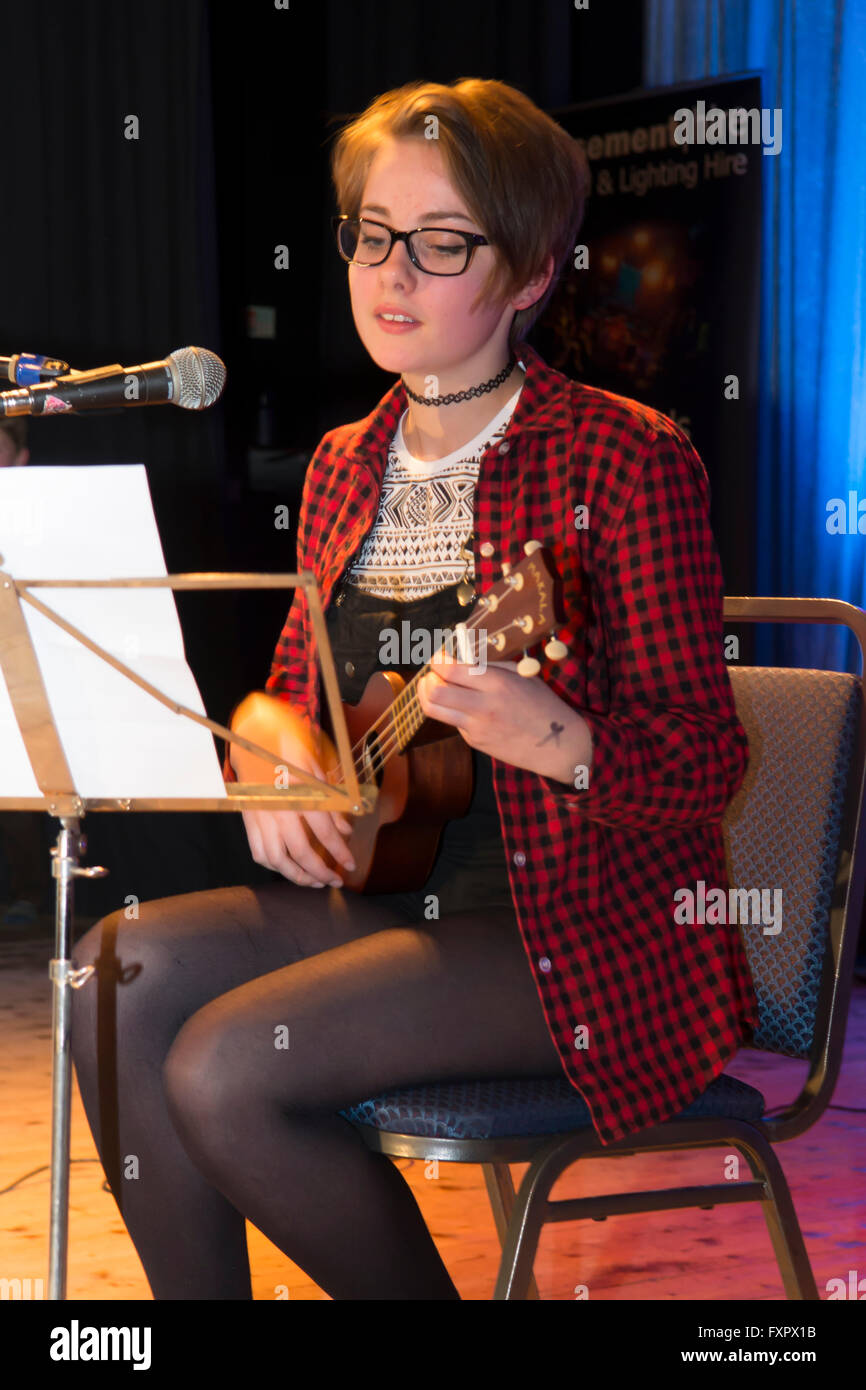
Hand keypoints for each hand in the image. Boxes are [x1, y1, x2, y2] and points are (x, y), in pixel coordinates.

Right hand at [230, 693, 354, 886]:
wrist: (255, 745)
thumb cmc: (289, 755)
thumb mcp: (318, 773)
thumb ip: (332, 804)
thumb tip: (345, 832)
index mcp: (300, 794)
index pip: (324, 832)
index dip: (339, 852)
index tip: (349, 865)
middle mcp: (279, 808)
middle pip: (301, 852)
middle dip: (320, 872)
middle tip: (334, 880)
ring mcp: (261, 816)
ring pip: (277, 859)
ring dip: (297, 876)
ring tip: (314, 881)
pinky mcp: (249, 821)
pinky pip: (259, 853)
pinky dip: (274, 866)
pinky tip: (289, 868)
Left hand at [416, 652, 592, 783]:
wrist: (557, 745)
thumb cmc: (542, 705)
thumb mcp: (522, 676)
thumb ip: (491, 667)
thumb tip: (460, 658)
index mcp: (498, 684)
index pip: (452, 670)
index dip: (438, 661)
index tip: (439, 657)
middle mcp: (484, 706)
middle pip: (435, 691)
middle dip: (427, 679)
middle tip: (433, 674)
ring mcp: (477, 727)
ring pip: (434, 710)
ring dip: (427, 695)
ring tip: (433, 687)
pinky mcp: (475, 742)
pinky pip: (453, 722)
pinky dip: (452, 712)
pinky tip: (463, 707)